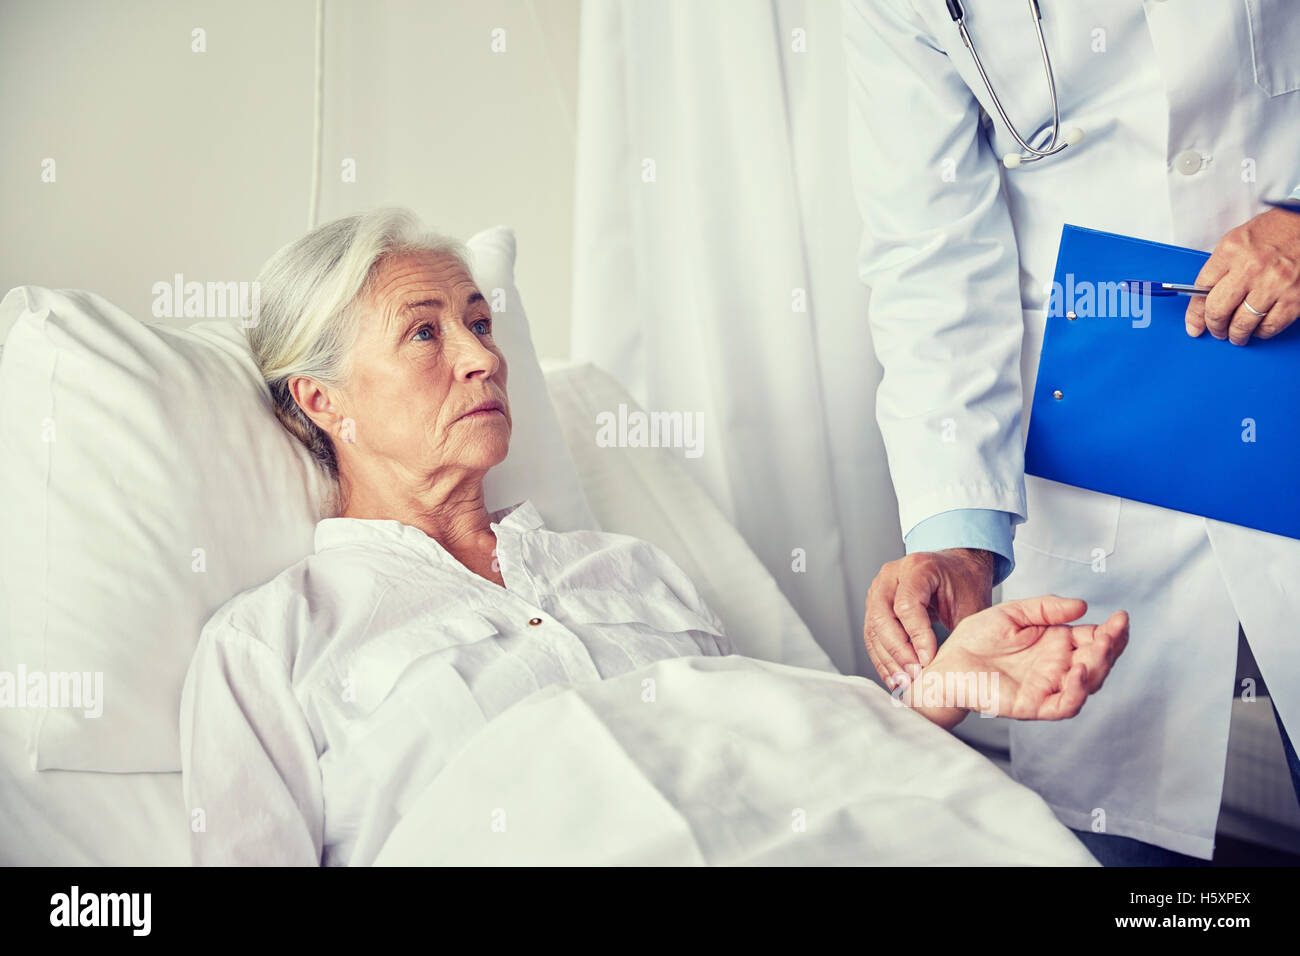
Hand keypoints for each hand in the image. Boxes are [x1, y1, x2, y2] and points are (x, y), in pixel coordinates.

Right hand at [863, 548, 994, 688]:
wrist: (956, 568)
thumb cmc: (964, 583)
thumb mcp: (970, 604)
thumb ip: (958, 633)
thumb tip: (949, 669)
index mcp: (918, 567)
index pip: (906, 605)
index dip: (916, 636)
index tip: (929, 660)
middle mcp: (891, 576)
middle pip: (881, 617)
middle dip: (898, 652)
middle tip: (914, 676)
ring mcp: (878, 589)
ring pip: (873, 629)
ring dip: (888, 660)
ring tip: (903, 683)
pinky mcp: (874, 605)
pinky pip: (872, 635)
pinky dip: (882, 658)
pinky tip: (893, 677)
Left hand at [895, 594, 1127, 728]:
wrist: (946, 661)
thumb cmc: (977, 638)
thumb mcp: (1013, 613)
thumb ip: (1045, 608)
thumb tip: (1082, 606)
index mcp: (1057, 644)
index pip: (1095, 639)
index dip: (1113, 632)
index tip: (1121, 617)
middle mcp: (1058, 667)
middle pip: (1099, 663)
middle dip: (1111, 648)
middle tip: (1114, 632)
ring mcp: (1048, 687)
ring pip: (1087, 685)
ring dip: (1099, 669)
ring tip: (1099, 649)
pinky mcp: (1033, 706)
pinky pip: (1063, 706)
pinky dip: (1075, 693)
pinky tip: (1077, 673)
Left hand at [1185, 208, 1299, 344]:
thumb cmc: (1276, 230)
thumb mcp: (1239, 239)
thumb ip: (1221, 267)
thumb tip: (1203, 298)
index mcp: (1232, 250)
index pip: (1201, 288)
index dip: (1195, 312)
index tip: (1194, 324)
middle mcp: (1251, 267)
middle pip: (1218, 310)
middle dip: (1214, 326)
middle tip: (1217, 331)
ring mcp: (1274, 284)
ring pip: (1243, 324)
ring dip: (1237, 334)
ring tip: (1237, 333)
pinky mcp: (1294, 297)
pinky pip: (1270, 326)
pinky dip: (1261, 332)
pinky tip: (1259, 327)